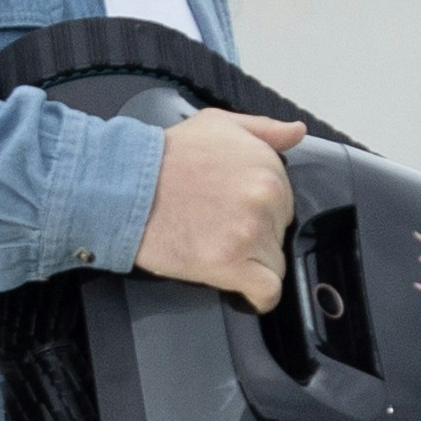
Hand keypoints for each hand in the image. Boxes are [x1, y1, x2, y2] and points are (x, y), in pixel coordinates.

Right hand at [139, 112, 304, 307]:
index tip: (232, 213)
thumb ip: (263, 129)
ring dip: (250, 263)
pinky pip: (267, 292)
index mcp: (267, 164)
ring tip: (215, 251)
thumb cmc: (163, 156)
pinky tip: (242, 290)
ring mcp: (250, 230)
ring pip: (273, 263)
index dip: (257, 212)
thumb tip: (296, 132)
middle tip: (218, 229)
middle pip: (278, 233)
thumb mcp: (217, 124)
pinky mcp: (230, 262)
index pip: (283, 203)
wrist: (125, 186)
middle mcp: (266, 194)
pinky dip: (258, 296)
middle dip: (254, 236)